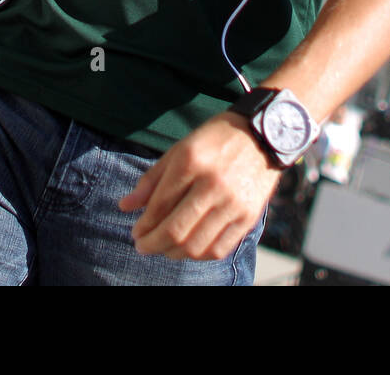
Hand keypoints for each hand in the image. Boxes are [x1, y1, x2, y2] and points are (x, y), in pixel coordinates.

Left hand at [119, 110, 282, 260]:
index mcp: (192, 161)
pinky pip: (219, 249)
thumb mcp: (181, 149)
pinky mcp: (248, 216)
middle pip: (175, 231)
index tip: (136, 232)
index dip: (143, 225)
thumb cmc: (217, 140)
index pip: (159, 206)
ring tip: (165, 248)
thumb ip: (152, 180)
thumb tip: (125, 207)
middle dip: (152, 244)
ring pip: (195, 246)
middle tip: (143, 246)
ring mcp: (233, 202)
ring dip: (173, 253)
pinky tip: (190, 248)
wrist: (265, 135)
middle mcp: (213, 183)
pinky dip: (199, 254)